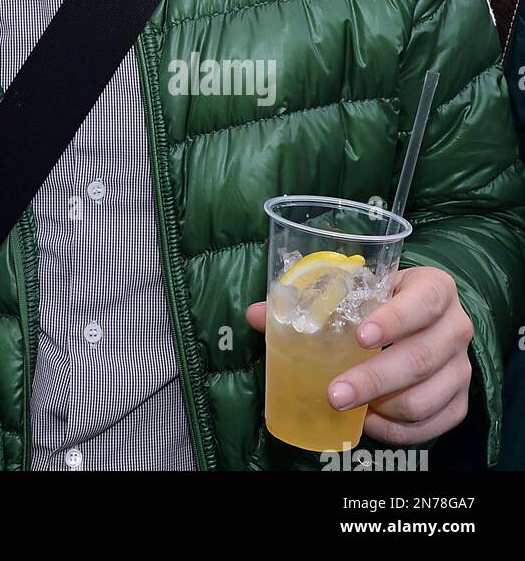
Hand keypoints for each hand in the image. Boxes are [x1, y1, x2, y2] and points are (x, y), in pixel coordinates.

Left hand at [247, 266, 472, 444]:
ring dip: (383, 408)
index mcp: (434, 289)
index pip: (424, 301)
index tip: (360, 337)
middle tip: (334, 393)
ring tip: (344, 407)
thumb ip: (310, 299)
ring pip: (427, 396)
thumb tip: (257, 315)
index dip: (395, 319)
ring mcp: (461, 367)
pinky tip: (370, 422)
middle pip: (421, 357)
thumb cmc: (381, 300)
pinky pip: (433, 424)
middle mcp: (456, 327)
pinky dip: (399, 430)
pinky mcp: (459, 400)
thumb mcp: (357, 289)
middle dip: (374, 379)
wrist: (424, 319)